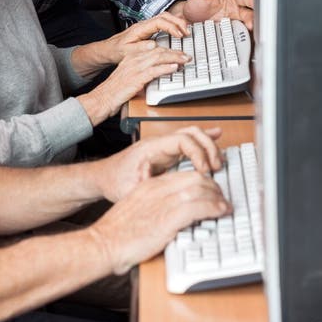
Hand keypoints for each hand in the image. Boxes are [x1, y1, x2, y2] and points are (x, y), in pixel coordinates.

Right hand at [78, 45, 189, 125]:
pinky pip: (154, 70)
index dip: (167, 49)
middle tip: (186, 55)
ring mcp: (134, 68)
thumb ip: (143, 73)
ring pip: (158, 58)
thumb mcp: (130, 77)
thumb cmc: (115, 91)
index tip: (178, 52)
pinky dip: (166, 68)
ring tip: (185, 59)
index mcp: (131, 58)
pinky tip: (174, 67)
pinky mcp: (136, 78)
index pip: (153, 49)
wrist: (102, 99)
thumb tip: (159, 73)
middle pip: (158, 51)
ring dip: (174, 58)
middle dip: (174, 52)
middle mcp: (133, 60)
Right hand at [89, 171, 230, 274]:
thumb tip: (174, 214)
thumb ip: (155, 206)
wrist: (104, 243)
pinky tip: (221, 211)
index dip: (202, 181)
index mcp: (150, 185)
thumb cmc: (118, 233)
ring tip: (225, 206)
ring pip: (200, 188)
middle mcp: (158, 189)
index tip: (210, 190)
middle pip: (195, 178)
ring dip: (217, 196)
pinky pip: (198, 206)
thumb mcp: (137, 210)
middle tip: (221, 198)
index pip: (183, 175)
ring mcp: (163, 202)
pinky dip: (214, 207)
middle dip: (213, 187)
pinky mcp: (168, 218)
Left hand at [98, 125, 223, 202]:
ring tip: (219, 162)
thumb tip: (173, 187)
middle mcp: (159, 143)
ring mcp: (163, 147)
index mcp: (151, 148)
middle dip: (208, 147)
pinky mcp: (166, 154)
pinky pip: (188, 142)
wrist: (102, 178)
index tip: (204, 172)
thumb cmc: (114, 182)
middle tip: (217, 167)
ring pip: (192, 135)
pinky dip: (203, 141)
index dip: (198, 153)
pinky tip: (216, 137)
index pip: (182, 139)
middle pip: (191, 132)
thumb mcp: (131, 189)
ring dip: (208, 146)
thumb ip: (151, 187)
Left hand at [102, 13, 189, 64]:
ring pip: (164, 18)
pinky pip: (163, 23)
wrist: (109, 49)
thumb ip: (141, 48)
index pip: (159, 22)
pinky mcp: (148, 30)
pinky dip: (172, 26)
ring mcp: (146, 26)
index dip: (171, 27)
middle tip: (187, 32)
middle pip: (164, 16)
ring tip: (185, 32)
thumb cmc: (117, 51)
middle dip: (178, 22)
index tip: (179, 35)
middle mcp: (144, 25)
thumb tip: (154, 45)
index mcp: (139, 28)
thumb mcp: (127, 52)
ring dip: (176, 23)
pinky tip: (178, 32)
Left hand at [175, 0, 253, 30]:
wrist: (189, 16)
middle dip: (252, 18)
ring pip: (245, 24)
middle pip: (249, 13)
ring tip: (247, 31)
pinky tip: (240, 38)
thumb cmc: (197, 2)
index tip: (255, 5)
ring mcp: (231, 20)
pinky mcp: (227, 30)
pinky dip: (240, 35)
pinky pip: (237, 33)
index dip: (251, 1)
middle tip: (251, 23)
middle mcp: (234, 9)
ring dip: (248, 28)